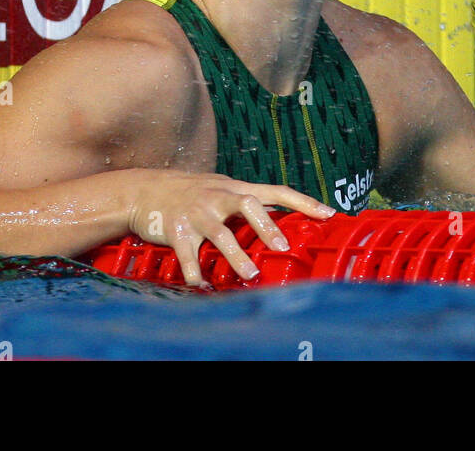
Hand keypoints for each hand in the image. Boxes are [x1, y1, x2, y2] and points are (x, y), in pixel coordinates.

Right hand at [127, 171, 335, 285]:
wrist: (146, 190)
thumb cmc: (194, 192)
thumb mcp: (224, 189)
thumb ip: (251, 202)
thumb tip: (283, 217)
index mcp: (236, 189)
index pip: (277, 191)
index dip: (303, 201)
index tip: (328, 214)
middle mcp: (218, 197)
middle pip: (248, 205)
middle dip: (266, 227)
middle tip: (282, 247)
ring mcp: (197, 213)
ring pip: (220, 234)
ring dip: (236, 256)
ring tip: (250, 275)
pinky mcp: (176, 231)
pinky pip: (188, 255)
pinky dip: (196, 272)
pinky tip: (203, 285)